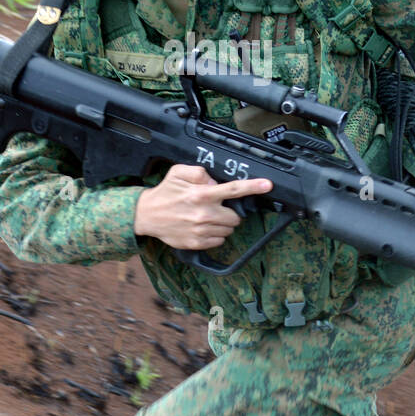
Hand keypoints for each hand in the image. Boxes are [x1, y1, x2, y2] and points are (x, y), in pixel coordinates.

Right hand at [133, 164, 272, 249]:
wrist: (147, 215)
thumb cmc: (165, 192)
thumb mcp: (179, 172)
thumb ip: (200, 172)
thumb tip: (216, 182)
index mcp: (202, 194)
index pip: (234, 189)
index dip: (253, 186)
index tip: (268, 185)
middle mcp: (204, 213)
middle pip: (235, 216)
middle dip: (229, 211)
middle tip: (215, 208)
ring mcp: (201, 231)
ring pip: (228, 230)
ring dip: (222, 224)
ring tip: (205, 217)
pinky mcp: (197, 243)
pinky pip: (219, 240)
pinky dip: (215, 234)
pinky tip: (201, 227)